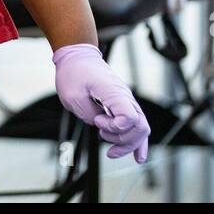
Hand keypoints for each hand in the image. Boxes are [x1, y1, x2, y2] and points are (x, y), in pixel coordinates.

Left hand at [53, 43, 149, 161]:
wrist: (77, 56)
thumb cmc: (74, 72)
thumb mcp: (72, 96)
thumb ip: (88, 114)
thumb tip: (100, 125)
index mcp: (114, 92)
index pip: (130, 118)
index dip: (116, 128)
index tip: (98, 121)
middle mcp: (125, 97)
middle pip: (139, 127)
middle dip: (122, 140)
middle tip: (101, 135)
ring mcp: (126, 101)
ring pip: (141, 129)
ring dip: (127, 144)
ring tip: (110, 150)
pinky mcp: (123, 105)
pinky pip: (137, 125)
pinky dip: (137, 142)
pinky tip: (138, 156)